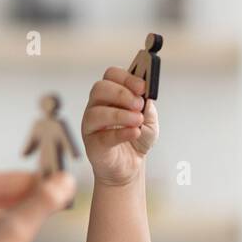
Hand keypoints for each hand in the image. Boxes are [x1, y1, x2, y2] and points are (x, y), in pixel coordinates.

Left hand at [0, 170, 74, 241]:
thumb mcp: (12, 236)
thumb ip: (39, 205)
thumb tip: (64, 182)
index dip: (11, 179)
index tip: (40, 181)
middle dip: (18, 195)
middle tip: (49, 191)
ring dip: (19, 213)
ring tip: (48, 208)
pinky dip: (15, 233)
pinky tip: (36, 232)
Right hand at [81, 66, 158, 186]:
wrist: (131, 166)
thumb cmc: (137, 138)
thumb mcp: (150, 120)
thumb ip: (147, 107)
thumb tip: (145, 96)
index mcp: (111, 94)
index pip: (111, 75)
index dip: (127, 78)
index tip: (143, 87)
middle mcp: (97, 105)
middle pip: (100, 88)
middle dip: (121, 93)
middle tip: (138, 104)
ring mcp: (91, 124)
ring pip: (96, 111)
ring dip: (120, 114)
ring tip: (137, 120)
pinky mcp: (92, 143)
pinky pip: (103, 135)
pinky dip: (121, 133)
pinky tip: (134, 132)